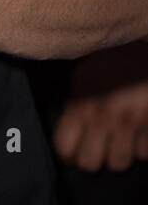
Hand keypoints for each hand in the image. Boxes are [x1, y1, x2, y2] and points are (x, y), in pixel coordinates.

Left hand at [52, 42, 147, 171]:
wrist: (145, 40)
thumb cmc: (113, 55)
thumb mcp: (85, 73)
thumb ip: (77, 101)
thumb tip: (71, 127)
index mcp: (80, 102)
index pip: (64, 147)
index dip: (68, 153)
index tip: (74, 151)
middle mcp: (102, 117)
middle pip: (89, 164)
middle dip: (94, 158)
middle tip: (99, 147)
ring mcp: (130, 123)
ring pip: (119, 164)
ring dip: (120, 154)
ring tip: (120, 140)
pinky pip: (144, 154)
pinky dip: (142, 147)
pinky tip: (140, 133)